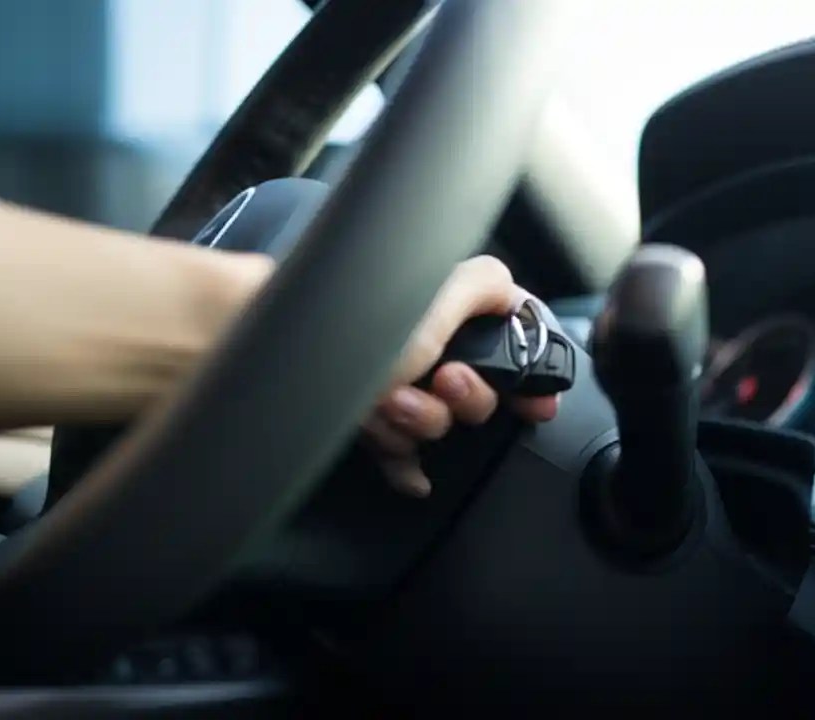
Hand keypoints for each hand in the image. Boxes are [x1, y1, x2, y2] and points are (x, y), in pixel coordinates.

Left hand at [362, 256, 559, 496]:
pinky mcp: (359, 421)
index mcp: (442, 309)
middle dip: (465, 398)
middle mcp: (418, 344)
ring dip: (421, 424)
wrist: (274, 366)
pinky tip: (409, 478)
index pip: (504, 336)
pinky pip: (400, 453)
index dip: (528, 370)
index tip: (540, 401)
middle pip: (477, 391)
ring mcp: (389, 385)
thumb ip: (487, 286)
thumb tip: (512, 293)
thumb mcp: (434, 295)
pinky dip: (406, 464)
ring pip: (436, 424)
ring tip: (385, 408)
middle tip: (442, 384)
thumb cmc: (353, 327)